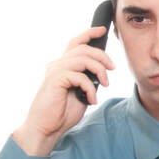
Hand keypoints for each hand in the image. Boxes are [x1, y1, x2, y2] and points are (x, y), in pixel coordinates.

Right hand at [12, 27, 115, 155]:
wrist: (46, 128)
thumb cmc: (61, 112)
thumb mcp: (80, 92)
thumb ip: (87, 79)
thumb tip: (101, 71)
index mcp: (63, 66)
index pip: (75, 43)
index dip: (89, 33)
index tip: (102, 29)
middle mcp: (57, 65)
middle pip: (84, 49)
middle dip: (102, 56)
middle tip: (112, 68)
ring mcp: (55, 71)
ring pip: (83, 59)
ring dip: (99, 70)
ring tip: (105, 85)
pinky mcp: (55, 80)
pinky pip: (80, 76)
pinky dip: (90, 88)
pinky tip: (91, 99)